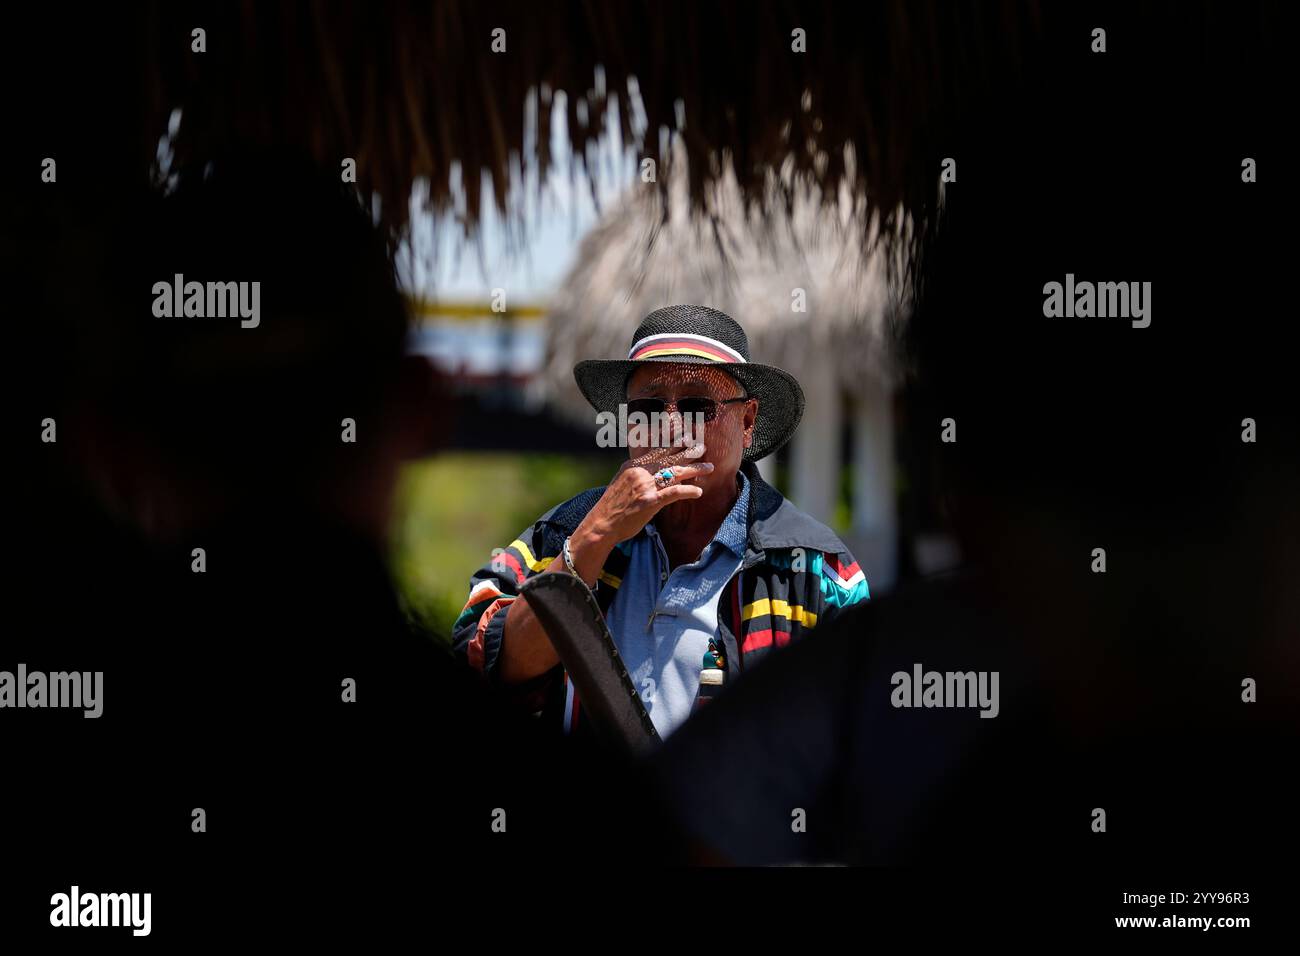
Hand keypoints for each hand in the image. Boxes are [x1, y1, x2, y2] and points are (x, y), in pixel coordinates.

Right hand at [578, 448, 714, 546]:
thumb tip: (650, 470)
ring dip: (694, 469)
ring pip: (675, 473)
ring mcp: (645, 486)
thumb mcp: (621, 482)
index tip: (686, 436)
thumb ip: (636, 474)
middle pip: (669, 458)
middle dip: (689, 451)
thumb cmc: (612, 507)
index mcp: (632, 466)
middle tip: (703, 446)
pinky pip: (674, 492)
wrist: (602, 524)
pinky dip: (688, 490)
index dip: (674, 443)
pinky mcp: (650, 502)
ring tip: (709, 467)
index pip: (657, 450)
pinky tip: (698, 491)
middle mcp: (640, 472)